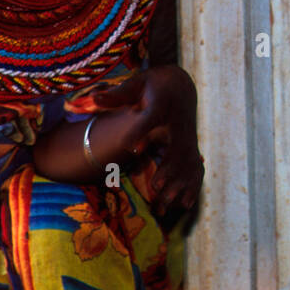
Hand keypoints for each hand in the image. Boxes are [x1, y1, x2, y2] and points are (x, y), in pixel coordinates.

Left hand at [90, 66, 203, 217]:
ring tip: (166, 203)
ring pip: (187, 162)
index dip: (142, 132)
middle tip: (156, 187)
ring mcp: (187, 136)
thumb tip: (94, 97)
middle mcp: (177, 123)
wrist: (181, 85)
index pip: (152, 118)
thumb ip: (116, 95)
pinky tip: (183, 205)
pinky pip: (195, 168)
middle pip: (176, 146)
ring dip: (179, 183)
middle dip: (169, 167)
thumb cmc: (153, 85)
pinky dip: (191, 186)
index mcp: (161, 105)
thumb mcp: (136, 84)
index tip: (131, 148)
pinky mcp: (191, 147)